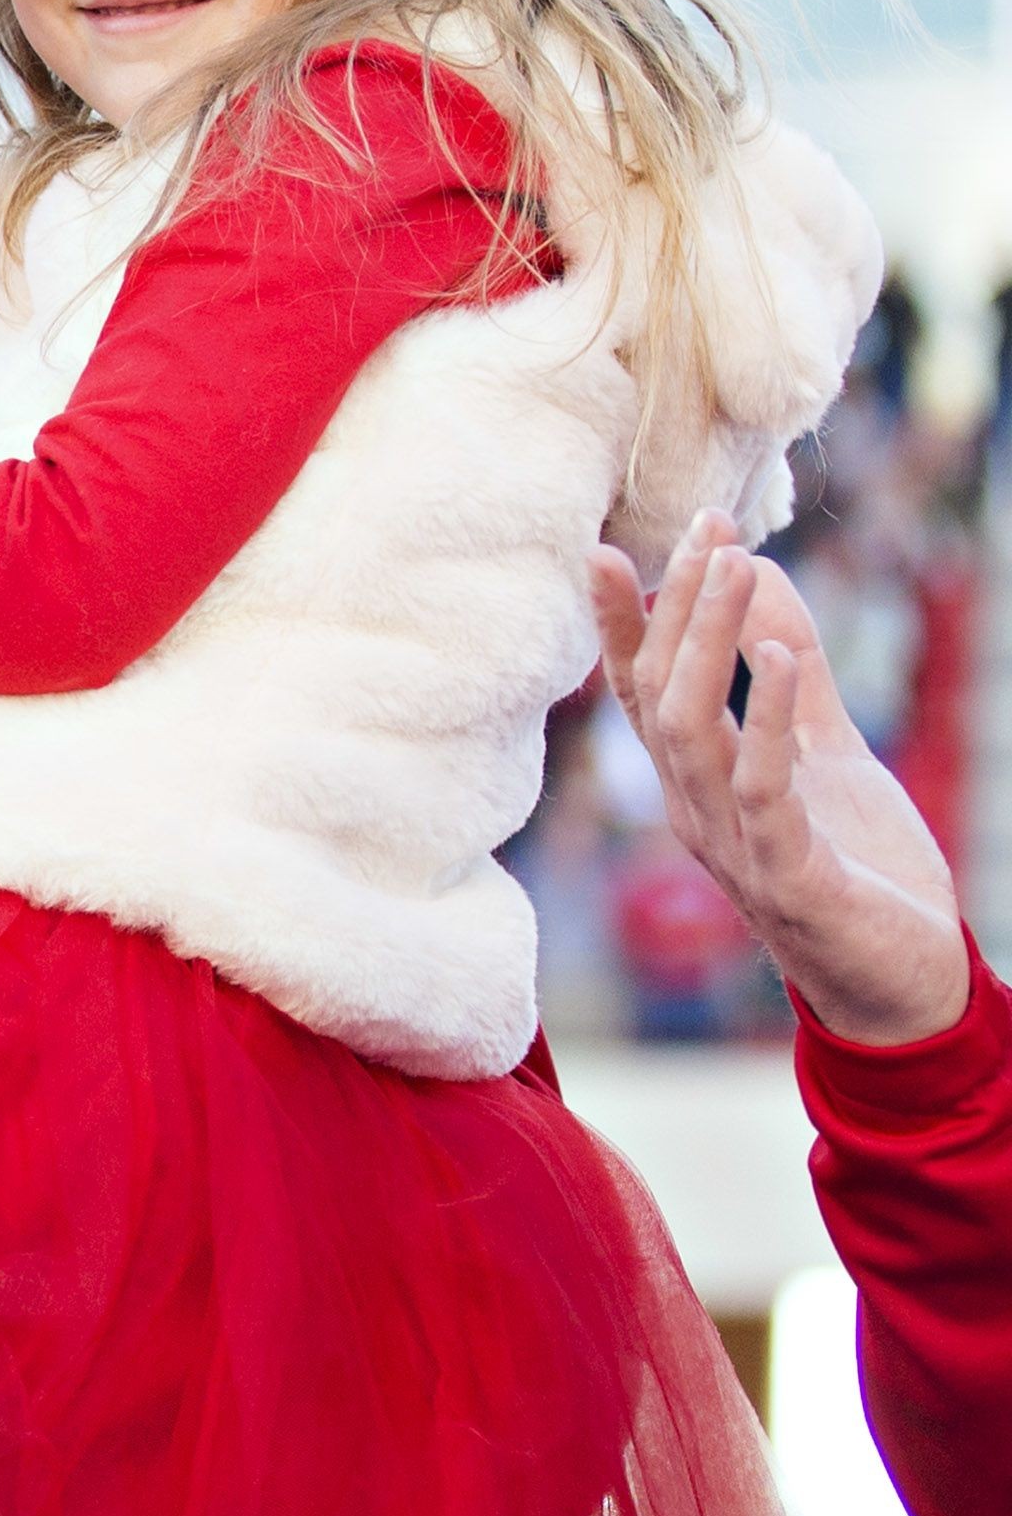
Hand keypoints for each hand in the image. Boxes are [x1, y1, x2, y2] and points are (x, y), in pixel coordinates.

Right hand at [586, 516, 971, 1046]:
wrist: (905, 986)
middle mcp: (695, 812)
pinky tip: (775, 654)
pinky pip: (761, 788)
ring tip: (734, 568)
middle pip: (660, 695)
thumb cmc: (859, 871)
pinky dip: (763, 717)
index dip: (623, 623)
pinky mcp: (789, 875)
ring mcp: (733, 846)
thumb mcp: (828, 755)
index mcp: (697, 785)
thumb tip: (762, 580)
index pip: (643, 691)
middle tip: (705, 529)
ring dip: (708, 643)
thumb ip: (792, 680)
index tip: (610, 548)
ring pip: (691, 731)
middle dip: (677, 606)